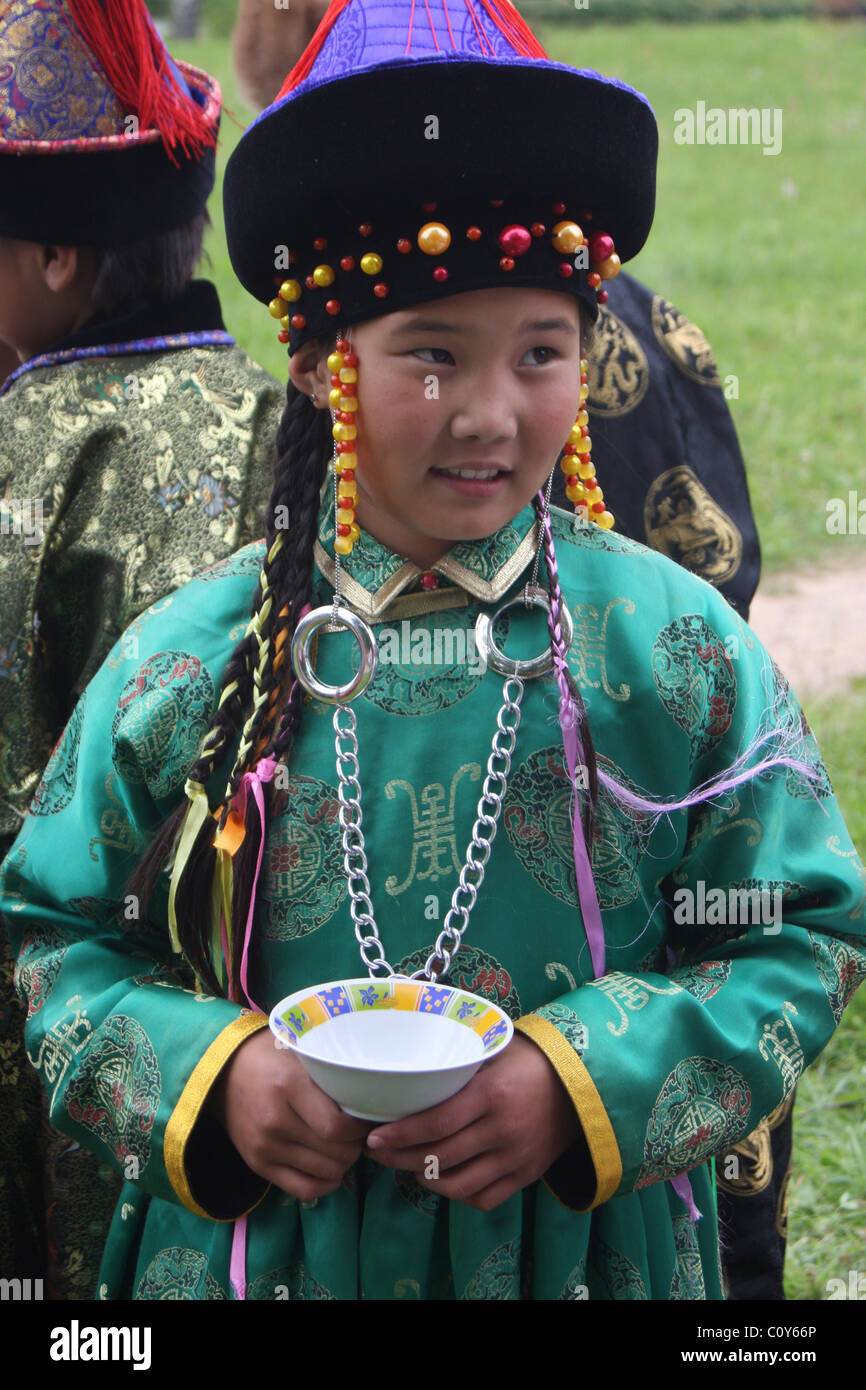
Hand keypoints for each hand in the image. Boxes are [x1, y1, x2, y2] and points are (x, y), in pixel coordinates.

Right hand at [207, 1029, 372, 1200]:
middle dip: (357, 1146)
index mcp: (289, 1087)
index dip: (361, 1128)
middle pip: (335, 1153)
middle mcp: (275, 1121)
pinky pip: (303, 1190)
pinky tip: (331, 1168)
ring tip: (345, 1146)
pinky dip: (325, 1184)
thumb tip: (371, 1099)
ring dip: (344, 1164)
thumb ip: (331, 1076)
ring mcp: (265, 1147)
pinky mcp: (258, 1165)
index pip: (338, 1127)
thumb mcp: (302, 1054)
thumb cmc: (271, 1057)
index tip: (367, 1117)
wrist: (224, 1072)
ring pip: (324, 1173)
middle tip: (359, 1133)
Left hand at [363, 1032, 581, 1210]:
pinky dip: (458, 1194)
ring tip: (408, 1166)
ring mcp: (515, 1157)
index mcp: (491, 1095)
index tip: (373, 1137)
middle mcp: (502, 1130)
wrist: (583, 1082)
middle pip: (440, 1156)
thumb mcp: (494, 1052)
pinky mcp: (526, 1175)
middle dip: (401, 1158)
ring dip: (425, 1179)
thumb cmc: (529, 1060)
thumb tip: (411, 1072)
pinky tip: (443, 1179)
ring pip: (459, 1185)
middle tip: (379, 1152)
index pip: (436, 1122)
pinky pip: (485, 1198)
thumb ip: (458, 1066)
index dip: (400, 1135)